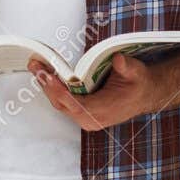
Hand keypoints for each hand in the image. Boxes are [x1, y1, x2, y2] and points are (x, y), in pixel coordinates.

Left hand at [30, 53, 157, 130]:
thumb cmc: (138, 84)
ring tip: (37, 66)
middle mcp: (90, 119)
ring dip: (47, 84)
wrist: (144, 94)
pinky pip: (62, 100)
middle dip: (46, 84)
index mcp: (103, 112)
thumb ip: (127, 67)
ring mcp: (84, 117)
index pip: (75, 104)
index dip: (59, 90)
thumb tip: (119, 60)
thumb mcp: (136, 72)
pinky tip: (46, 73)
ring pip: (59, 102)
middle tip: (35, 65)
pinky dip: (53, 86)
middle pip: (62, 103)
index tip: (47, 76)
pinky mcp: (81, 112)